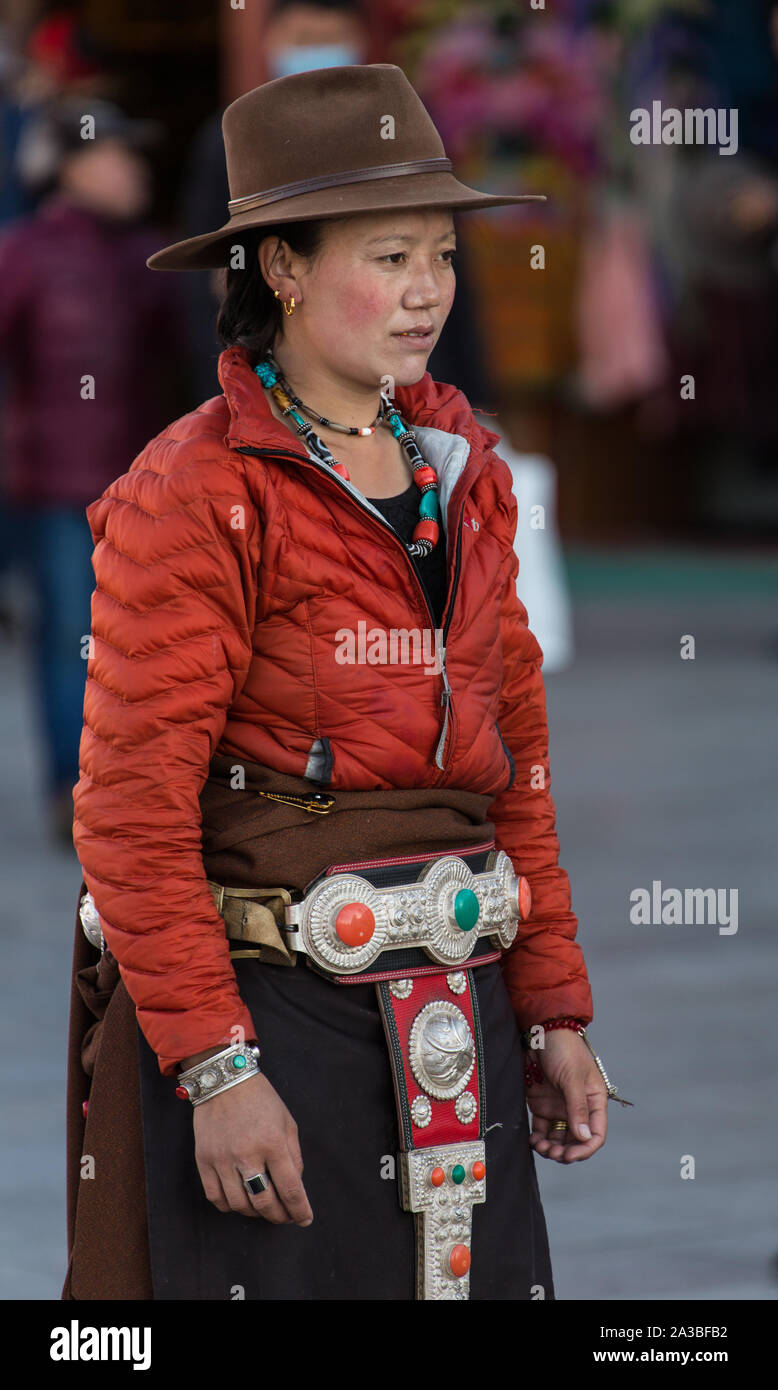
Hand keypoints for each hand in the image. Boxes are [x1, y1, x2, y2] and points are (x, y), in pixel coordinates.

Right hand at [191, 1069, 313, 1225]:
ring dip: (255, 1212)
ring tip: (263, 1206)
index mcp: (273, 1143)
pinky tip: (239, 1200)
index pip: (290, 1189)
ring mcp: (223, 1159)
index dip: (299, 1210)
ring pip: (239, 1204)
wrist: (224, 1081)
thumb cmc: (261, 1100)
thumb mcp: (287, 1122)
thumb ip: (294, 1156)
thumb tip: (295, 1186)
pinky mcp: (204, 1160)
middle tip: (285, 1217)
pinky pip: (215, 1197)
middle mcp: (247, 1154)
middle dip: (278, 1216)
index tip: (304, 1219)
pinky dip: (229, 1205)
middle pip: (264, 1202)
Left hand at [525, 1030, 607, 1162]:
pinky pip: (542, 1130)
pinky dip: (539, 1139)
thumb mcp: (572, 1077)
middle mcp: (578, 1108)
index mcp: (594, 1101)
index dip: (585, 1149)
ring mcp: (559, 1107)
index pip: (596, 1134)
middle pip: (576, 1140)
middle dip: (566, 1151)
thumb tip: (584, 1137)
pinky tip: (532, 1141)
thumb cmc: (563, 1049)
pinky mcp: (542, 1105)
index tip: (570, 1156)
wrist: (539, 1031)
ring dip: (551, 1148)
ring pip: (559, 1138)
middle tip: (552, 1153)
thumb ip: (577, 1107)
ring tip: (540, 1146)